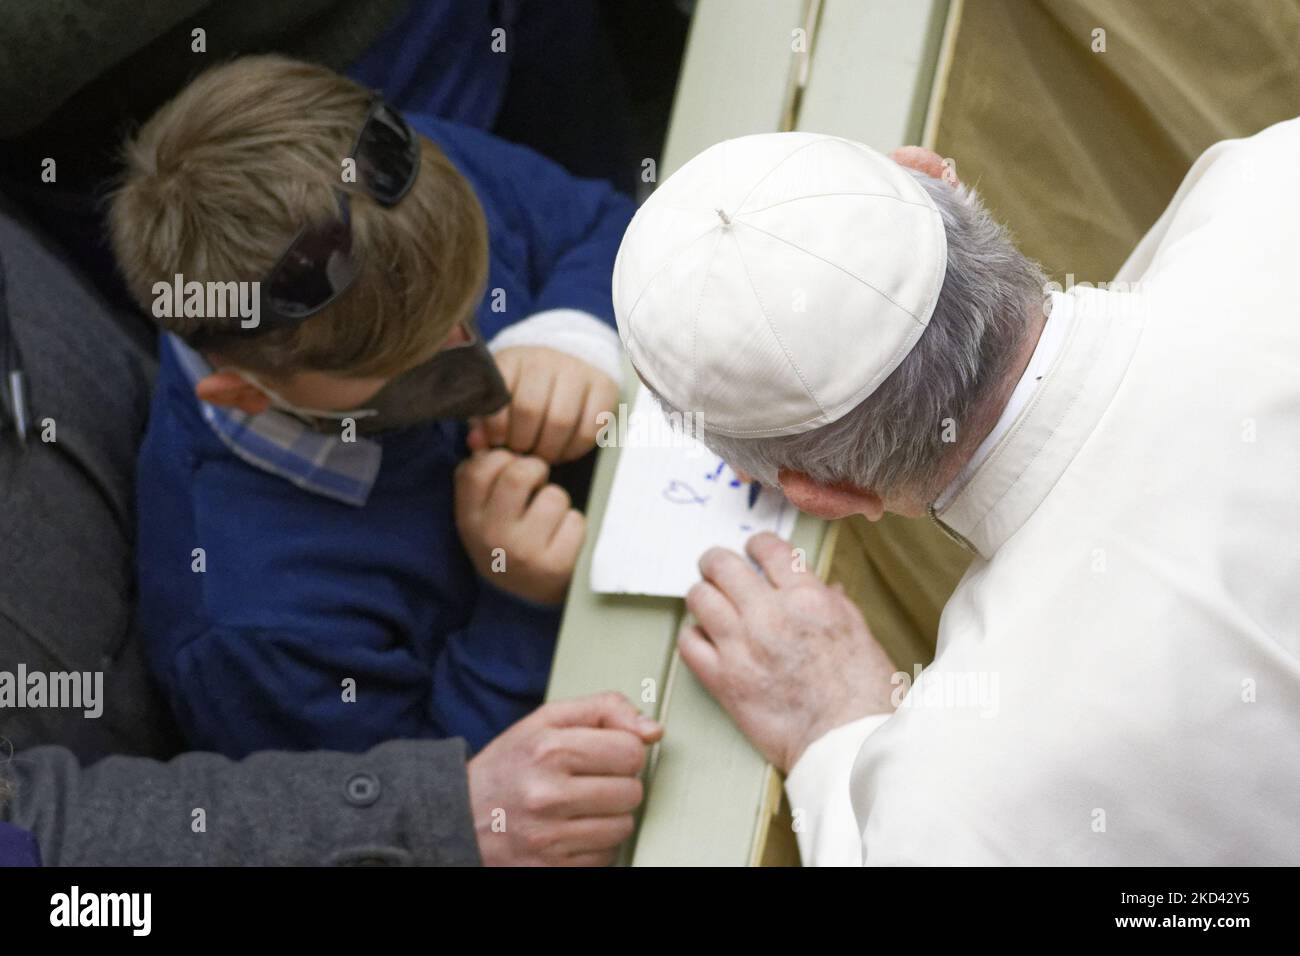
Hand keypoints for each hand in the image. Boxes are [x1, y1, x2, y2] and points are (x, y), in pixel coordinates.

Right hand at [454, 449, 584, 603]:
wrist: (521, 601)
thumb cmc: (505, 540)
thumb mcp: (480, 511)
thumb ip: (478, 471)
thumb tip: (479, 431)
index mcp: (468, 516)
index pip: (482, 465)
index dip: (504, 459)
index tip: (510, 472)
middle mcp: (490, 535)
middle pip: (521, 472)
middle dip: (537, 471)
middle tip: (537, 485)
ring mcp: (522, 552)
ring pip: (554, 495)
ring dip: (558, 502)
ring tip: (548, 520)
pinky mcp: (553, 566)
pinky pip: (576, 521)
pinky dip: (574, 527)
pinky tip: (560, 540)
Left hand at [467, 347, 617, 463]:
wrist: (568, 354)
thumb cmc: (525, 385)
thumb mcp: (499, 395)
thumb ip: (484, 421)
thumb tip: (477, 443)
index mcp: (512, 359)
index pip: (499, 401)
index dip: (497, 431)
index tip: (498, 442)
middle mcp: (545, 359)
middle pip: (530, 411)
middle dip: (523, 443)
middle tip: (521, 453)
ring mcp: (577, 370)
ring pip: (560, 422)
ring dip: (548, 450)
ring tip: (541, 455)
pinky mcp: (604, 386)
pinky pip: (590, 428)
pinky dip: (575, 448)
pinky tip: (564, 451)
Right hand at [467, 692, 662, 865]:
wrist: (458, 817)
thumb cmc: (508, 765)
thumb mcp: (546, 721)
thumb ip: (604, 709)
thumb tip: (653, 730)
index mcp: (549, 749)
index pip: (631, 751)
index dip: (623, 750)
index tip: (604, 753)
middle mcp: (548, 795)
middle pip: (632, 792)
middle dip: (618, 784)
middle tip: (588, 781)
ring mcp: (548, 838)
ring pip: (623, 827)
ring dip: (609, 816)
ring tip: (579, 806)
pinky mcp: (551, 869)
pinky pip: (605, 857)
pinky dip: (595, 844)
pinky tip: (570, 830)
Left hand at [679, 532, 897, 773]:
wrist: (847, 744)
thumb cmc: (863, 693)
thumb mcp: (858, 632)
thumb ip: (833, 603)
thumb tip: (824, 587)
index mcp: (808, 598)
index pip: (767, 548)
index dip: (756, 545)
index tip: (753, 552)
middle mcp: (769, 615)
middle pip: (720, 565)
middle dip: (716, 563)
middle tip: (717, 569)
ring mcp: (741, 647)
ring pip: (698, 597)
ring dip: (703, 595)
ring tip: (710, 603)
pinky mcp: (723, 680)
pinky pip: (688, 642)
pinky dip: (693, 636)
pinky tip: (706, 639)